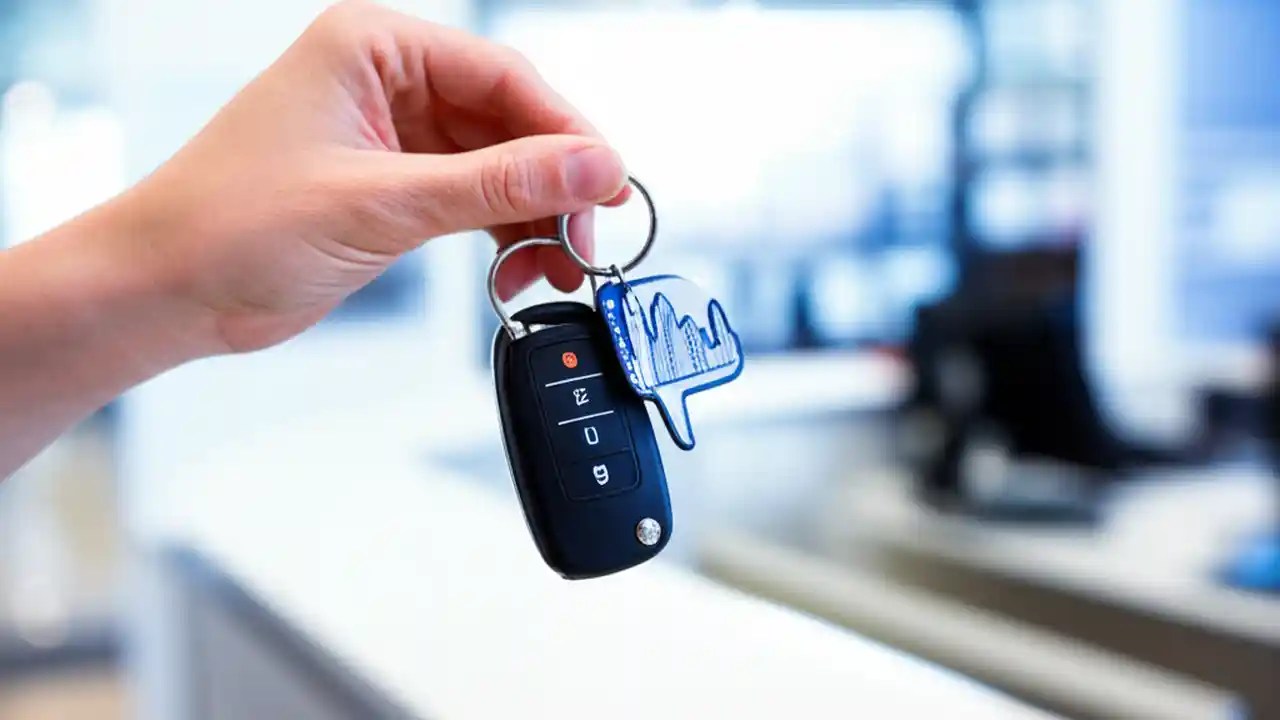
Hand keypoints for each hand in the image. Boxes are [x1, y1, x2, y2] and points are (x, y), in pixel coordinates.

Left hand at [115, 0, 627, 353]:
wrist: (164, 291)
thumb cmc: (229, 224)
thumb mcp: (379, 202)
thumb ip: (495, 185)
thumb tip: (592, 166)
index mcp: (372, 46)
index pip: (500, 77)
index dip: (565, 132)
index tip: (609, 182)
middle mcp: (386, 81)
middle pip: (508, 123)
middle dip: (552, 186)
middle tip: (587, 239)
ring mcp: (390, 136)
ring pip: (496, 166)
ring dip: (532, 218)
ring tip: (557, 268)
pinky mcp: (390, 186)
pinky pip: (470, 199)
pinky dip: (501, 235)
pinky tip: (519, 268)